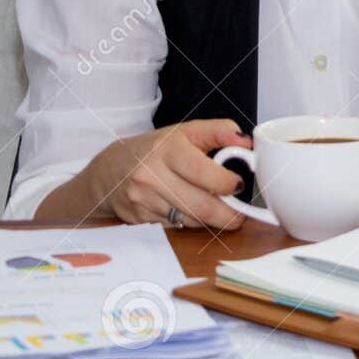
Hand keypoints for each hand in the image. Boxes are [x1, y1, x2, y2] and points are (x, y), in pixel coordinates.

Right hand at [85, 119, 252, 228]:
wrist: (111, 169)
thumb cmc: (156, 150)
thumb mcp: (187, 132)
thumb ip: (219, 131)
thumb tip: (246, 142)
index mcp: (167, 149)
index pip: (204, 173)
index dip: (228, 183)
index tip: (238, 185)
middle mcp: (151, 175)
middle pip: (200, 206)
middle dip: (227, 214)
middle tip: (240, 214)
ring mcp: (142, 200)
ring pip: (189, 221)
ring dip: (209, 220)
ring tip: (219, 211)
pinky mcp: (138, 219)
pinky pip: (174, 227)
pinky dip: (189, 223)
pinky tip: (190, 211)